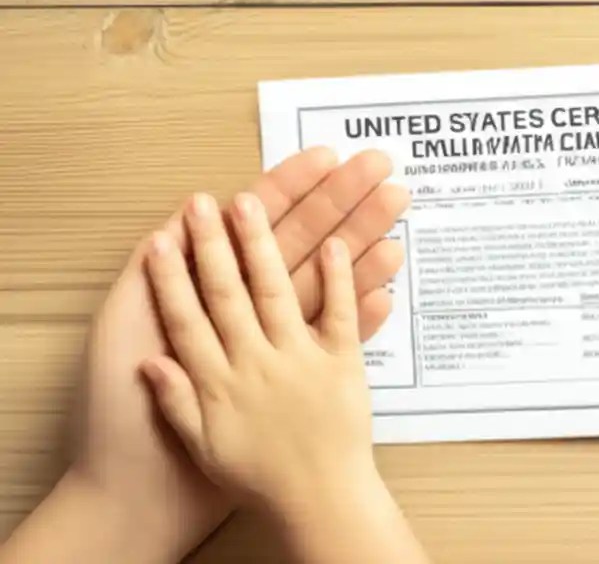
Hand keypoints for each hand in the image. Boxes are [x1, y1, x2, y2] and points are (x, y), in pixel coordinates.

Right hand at [142, 193, 428, 562]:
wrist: (318, 501)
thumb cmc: (260, 477)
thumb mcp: (205, 444)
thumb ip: (177, 401)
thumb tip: (150, 362)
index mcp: (217, 381)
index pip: (186, 318)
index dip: (172, 278)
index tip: (162, 239)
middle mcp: (255, 363)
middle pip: (229, 294)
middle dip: (215, 245)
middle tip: (207, 202)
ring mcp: (301, 360)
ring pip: (278, 291)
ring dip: (265, 244)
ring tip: (253, 203)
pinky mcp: (343, 363)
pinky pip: (340, 314)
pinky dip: (341, 279)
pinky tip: (335, 244)